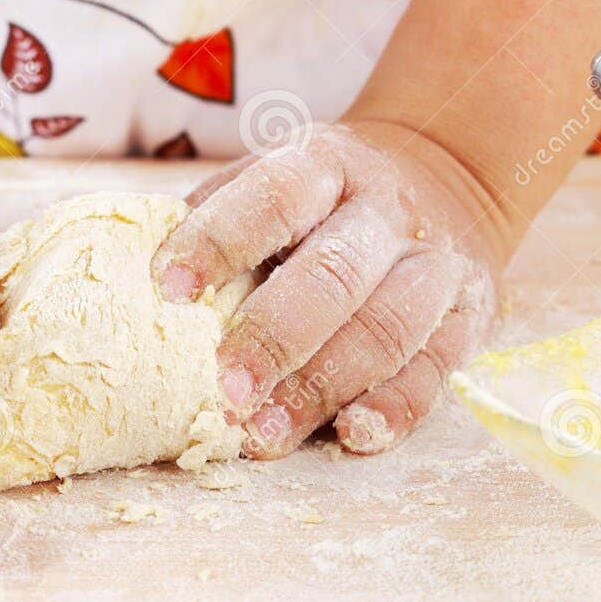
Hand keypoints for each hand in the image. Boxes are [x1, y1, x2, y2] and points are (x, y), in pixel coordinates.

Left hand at [153, 122, 501, 458]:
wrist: (445, 174)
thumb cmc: (323, 197)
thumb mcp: (273, 177)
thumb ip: (216, 219)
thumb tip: (130, 282)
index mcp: (322, 165)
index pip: (272, 199)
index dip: (219, 241)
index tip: (168, 287)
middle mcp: (385, 210)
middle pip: (334, 275)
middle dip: (275, 337)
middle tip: (225, 389)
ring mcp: (435, 263)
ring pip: (386, 328)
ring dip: (323, 388)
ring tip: (265, 434)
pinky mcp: (470, 316)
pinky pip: (436, 369)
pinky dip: (394, 409)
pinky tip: (351, 436)